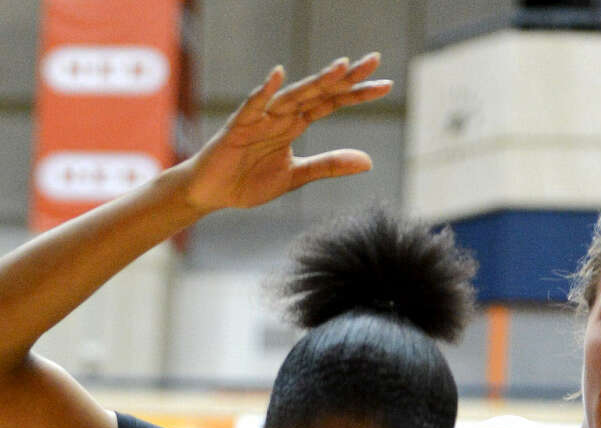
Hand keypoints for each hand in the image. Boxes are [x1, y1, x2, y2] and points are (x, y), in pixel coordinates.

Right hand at [184, 56, 391, 214]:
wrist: (214, 193)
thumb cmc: (250, 180)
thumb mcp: (296, 175)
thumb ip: (329, 164)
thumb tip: (368, 161)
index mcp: (296, 123)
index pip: (332, 103)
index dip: (357, 94)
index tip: (386, 85)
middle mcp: (282, 114)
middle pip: (318, 92)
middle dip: (345, 78)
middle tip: (374, 61)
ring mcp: (261, 118)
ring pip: (293, 96)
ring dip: (315, 81)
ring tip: (341, 68)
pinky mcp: (238, 127)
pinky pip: (253, 105)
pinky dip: (264, 91)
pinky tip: (278, 75)